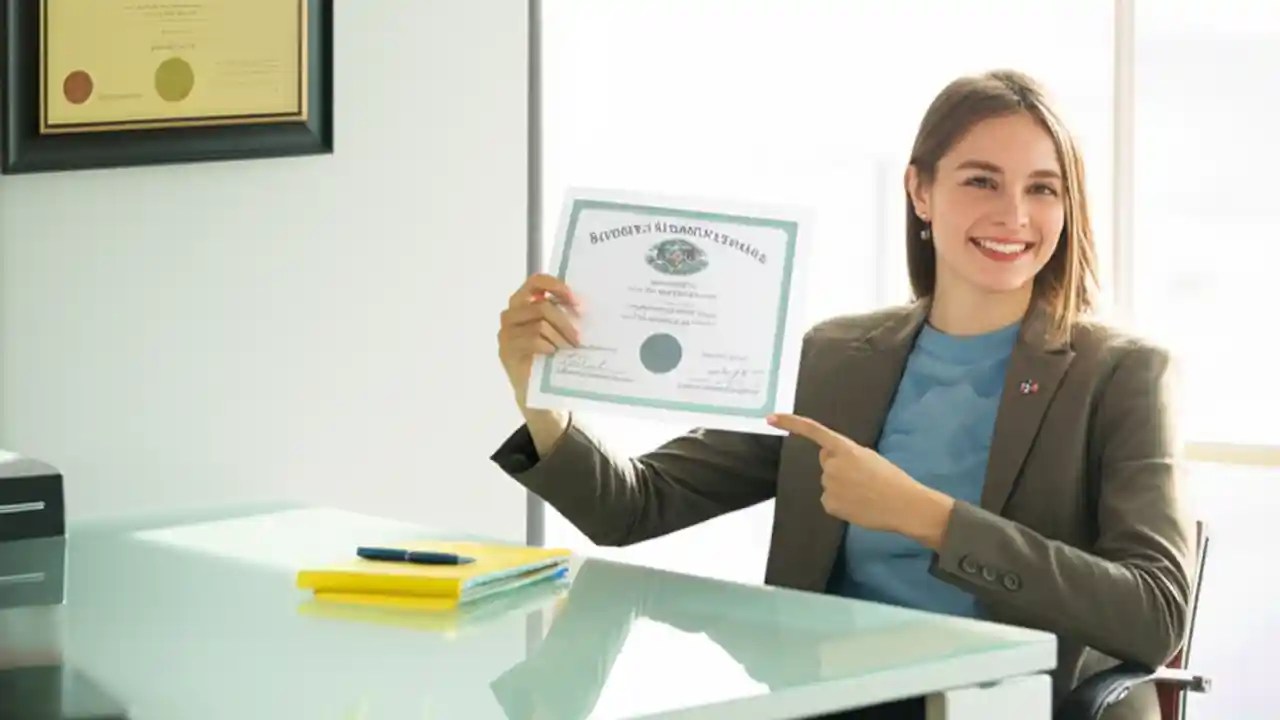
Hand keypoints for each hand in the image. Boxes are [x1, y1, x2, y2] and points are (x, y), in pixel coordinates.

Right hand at [497, 273, 581, 408]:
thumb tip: (583, 305)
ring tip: (568, 349)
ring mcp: (506, 332)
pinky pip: (533, 340)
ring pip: (540, 325)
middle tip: (578, 338)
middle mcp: (511, 314)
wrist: (538, 393)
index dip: (557, 286)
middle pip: (542, 306)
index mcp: (524, 303)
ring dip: (559, 337)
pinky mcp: (507, 350)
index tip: (576, 301)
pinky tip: (553, 354)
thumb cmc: (551, 358)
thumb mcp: (558, 331)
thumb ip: (563, 314)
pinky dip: (548, 347)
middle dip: (565, 322)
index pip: (536, 282)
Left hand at [767, 413, 954, 548]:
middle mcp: (831, 465)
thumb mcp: (868, 457)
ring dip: (842, 486)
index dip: (791, 423)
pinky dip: (841, 503)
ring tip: (865, 492)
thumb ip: (845, 455)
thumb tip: (828, 461)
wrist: (904, 505)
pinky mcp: (828, 504)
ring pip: (829, 482)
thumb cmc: (891, 479)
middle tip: (863, 477)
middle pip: (826, 462)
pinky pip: (830, 500)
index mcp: (845, 448)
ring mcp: (828, 485)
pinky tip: (859, 505)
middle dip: (839, 467)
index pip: (814, 431)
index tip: (770, 418)